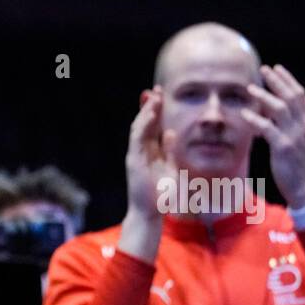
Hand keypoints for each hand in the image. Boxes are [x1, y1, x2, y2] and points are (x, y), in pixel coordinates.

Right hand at [125, 85, 177, 220]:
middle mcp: (140, 152)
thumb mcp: (171, 167)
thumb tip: (171, 133)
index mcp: (150, 152)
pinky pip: (137, 139)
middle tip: (155, 90)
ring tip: (153, 98)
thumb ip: (170, 150)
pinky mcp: (133, 161)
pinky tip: (149, 114)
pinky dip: (142, 125)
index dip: (155, 111)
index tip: (161, 96)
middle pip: (143, 124)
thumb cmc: (161, 195)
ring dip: (146, 112)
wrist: (151, 213)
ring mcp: (135, 156)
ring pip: (138, 128)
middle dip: (149, 107)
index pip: (151, 127)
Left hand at [243, 64, 304, 208]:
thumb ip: (296, 121)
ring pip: (281, 109)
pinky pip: (269, 129)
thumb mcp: (301, 139)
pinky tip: (245, 113)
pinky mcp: (284, 148)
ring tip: (250, 88)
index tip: (276, 68)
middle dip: (278, 81)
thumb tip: (293, 104)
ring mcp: (294, 136)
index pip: (299, 95)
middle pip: (292, 97)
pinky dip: (256, 119)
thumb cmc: (298, 164)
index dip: (288, 80)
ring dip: (265, 96)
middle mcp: (303, 126)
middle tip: (264, 69)